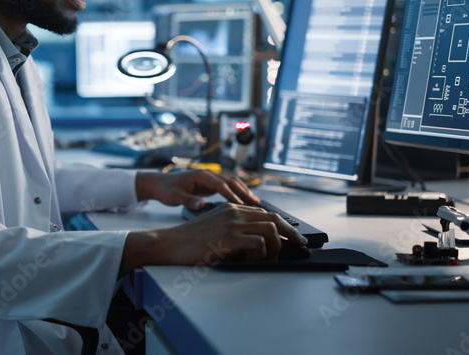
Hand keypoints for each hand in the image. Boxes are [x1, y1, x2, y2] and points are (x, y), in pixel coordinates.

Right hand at [120, 203, 307, 271]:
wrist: (168, 244)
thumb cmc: (189, 241)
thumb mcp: (214, 228)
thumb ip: (235, 229)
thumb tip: (259, 243)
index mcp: (231, 207)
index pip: (266, 213)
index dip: (283, 225)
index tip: (293, 237)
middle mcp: (234, 211)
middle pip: (274, 218)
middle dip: (291, 233)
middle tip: (300, 244)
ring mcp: (232, 223)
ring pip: (270, 231)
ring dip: (276, 247)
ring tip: (271, 258)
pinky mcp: (229, 237)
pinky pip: (259, 245)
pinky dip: (261, 255)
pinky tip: (251, 261)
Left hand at [136, 170, 259, 209]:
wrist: (160, 184)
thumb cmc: (166, 190)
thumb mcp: (174, 197)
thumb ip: (187, 200)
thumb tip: (200, 204)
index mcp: (200, 175)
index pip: (220, 185)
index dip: (231, 195)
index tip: (242, 206)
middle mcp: (208, 174)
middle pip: (231, 181)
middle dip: (244, 192)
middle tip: (256, 205)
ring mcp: (210, 178)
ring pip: (232, 182)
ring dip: (244, 191)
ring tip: (256, 204)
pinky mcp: (210, 184)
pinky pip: (228, 187)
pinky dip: (238, 193)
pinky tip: (245, 202)